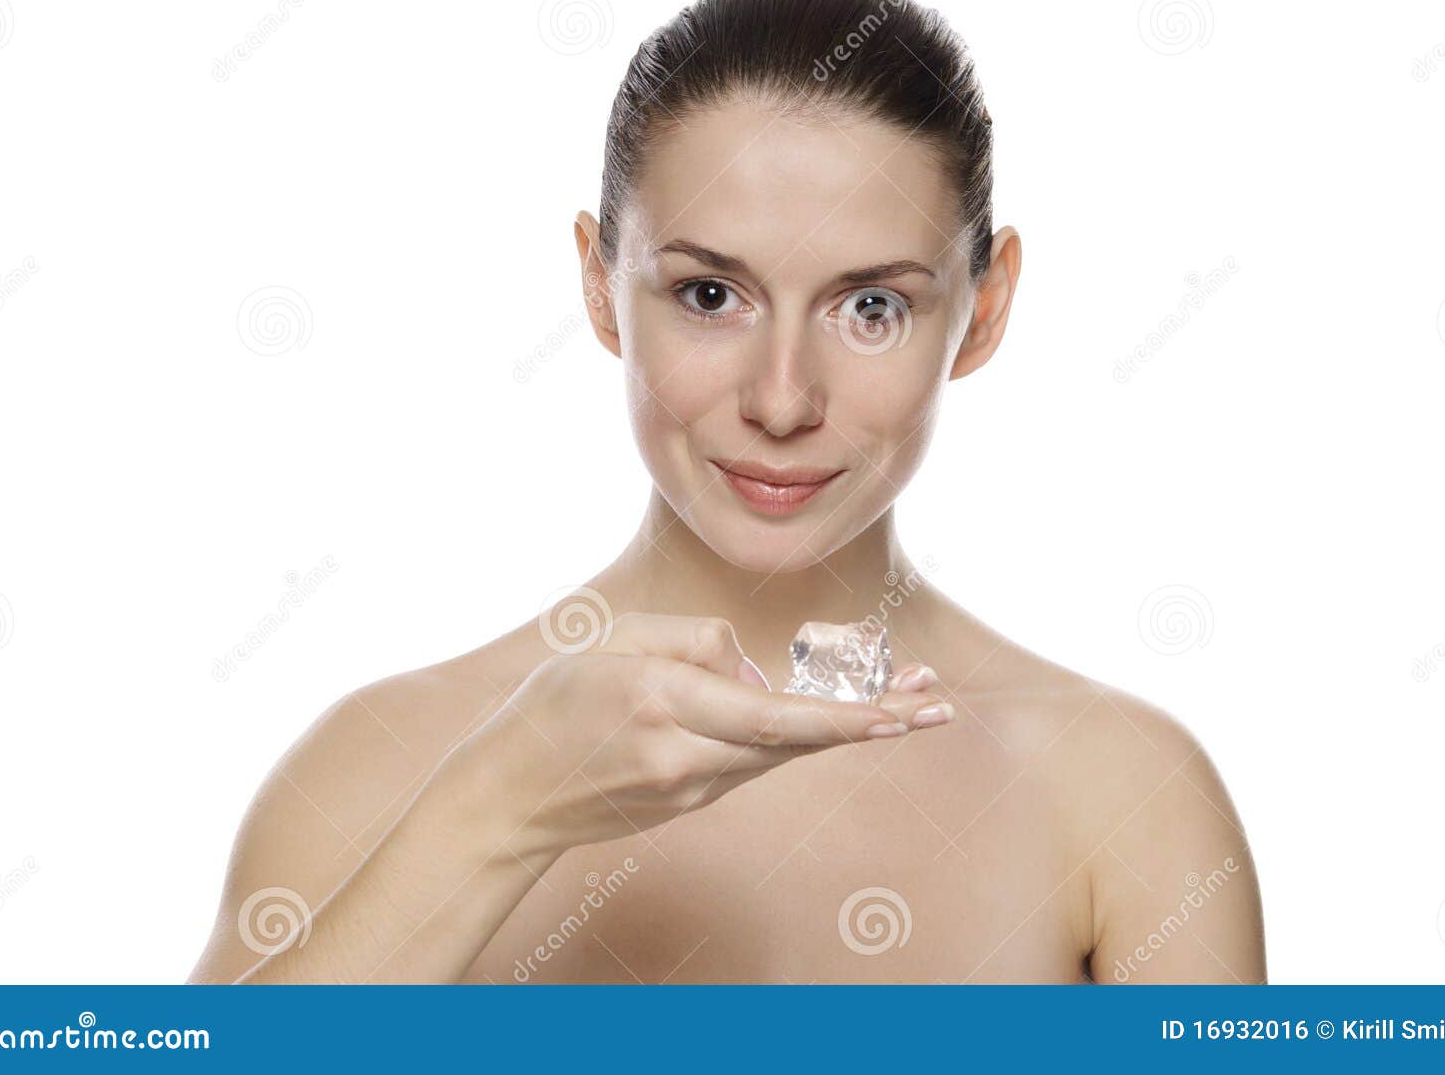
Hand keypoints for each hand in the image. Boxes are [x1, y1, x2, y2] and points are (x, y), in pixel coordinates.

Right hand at [475, 612, 955, 852]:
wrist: (505, 799)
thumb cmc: (550, 707)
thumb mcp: (610, 642)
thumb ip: (693, 642)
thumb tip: (755, 670)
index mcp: (663, 704)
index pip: (772, 715)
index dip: (841, 716)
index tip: (898, 711)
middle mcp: (688, 757)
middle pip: (797, 741)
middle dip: (872, 719)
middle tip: (939, 702)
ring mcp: (693, 789)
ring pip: (781, 750)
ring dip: (844, 724)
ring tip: (908, 697)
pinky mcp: (692, 801)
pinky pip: (752, 758)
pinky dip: (794, 734)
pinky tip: (825, 712)